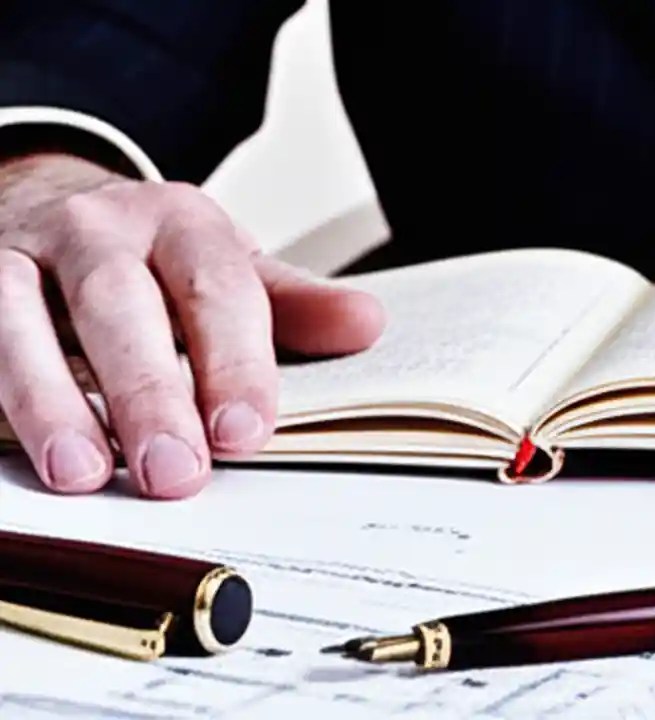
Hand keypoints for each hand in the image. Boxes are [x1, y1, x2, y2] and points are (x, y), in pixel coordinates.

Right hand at [0, 153, 384, 498]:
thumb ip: (293, 307)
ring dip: (48, 400)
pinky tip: (13, 449)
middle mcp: (96, 230)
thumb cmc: (155, 260)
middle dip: (148, 393)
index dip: (235, 362)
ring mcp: (15, 254)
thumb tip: (367, 325)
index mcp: (180, 223)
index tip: (247, 432)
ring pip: (18, 320)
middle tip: (175, 473)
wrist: (49, 204)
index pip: (217, 290)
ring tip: (81, 474)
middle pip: (121, 308)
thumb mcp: (230, 271)